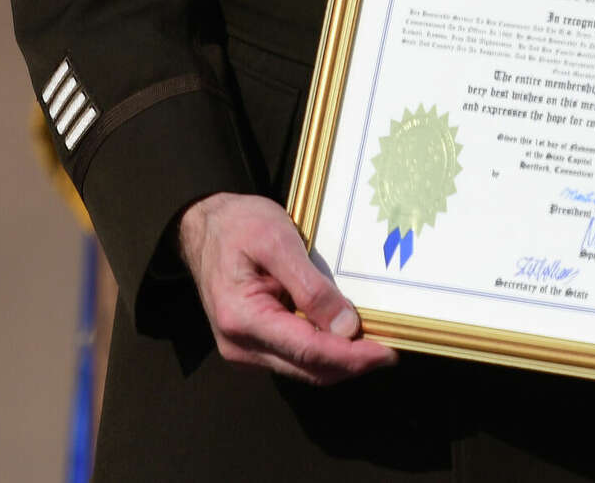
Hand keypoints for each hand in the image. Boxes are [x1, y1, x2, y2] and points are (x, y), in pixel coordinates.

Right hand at [177, 191, 398, 383]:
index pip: (308, 351)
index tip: (386, 353)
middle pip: (308, 369)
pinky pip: (294, 358)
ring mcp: (245, 349)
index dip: (351, 357)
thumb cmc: (239, 225)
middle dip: (351, 364)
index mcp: (242, 319)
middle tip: (389, 350)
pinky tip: (344, 337)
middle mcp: (240, 346)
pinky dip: (323, 352)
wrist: (205, 225)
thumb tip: (346, 327)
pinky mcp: (253, 345)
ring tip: (373, 344)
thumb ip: (310, 286)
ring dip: (339, 361)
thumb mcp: (277, 241)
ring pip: (303, 369)